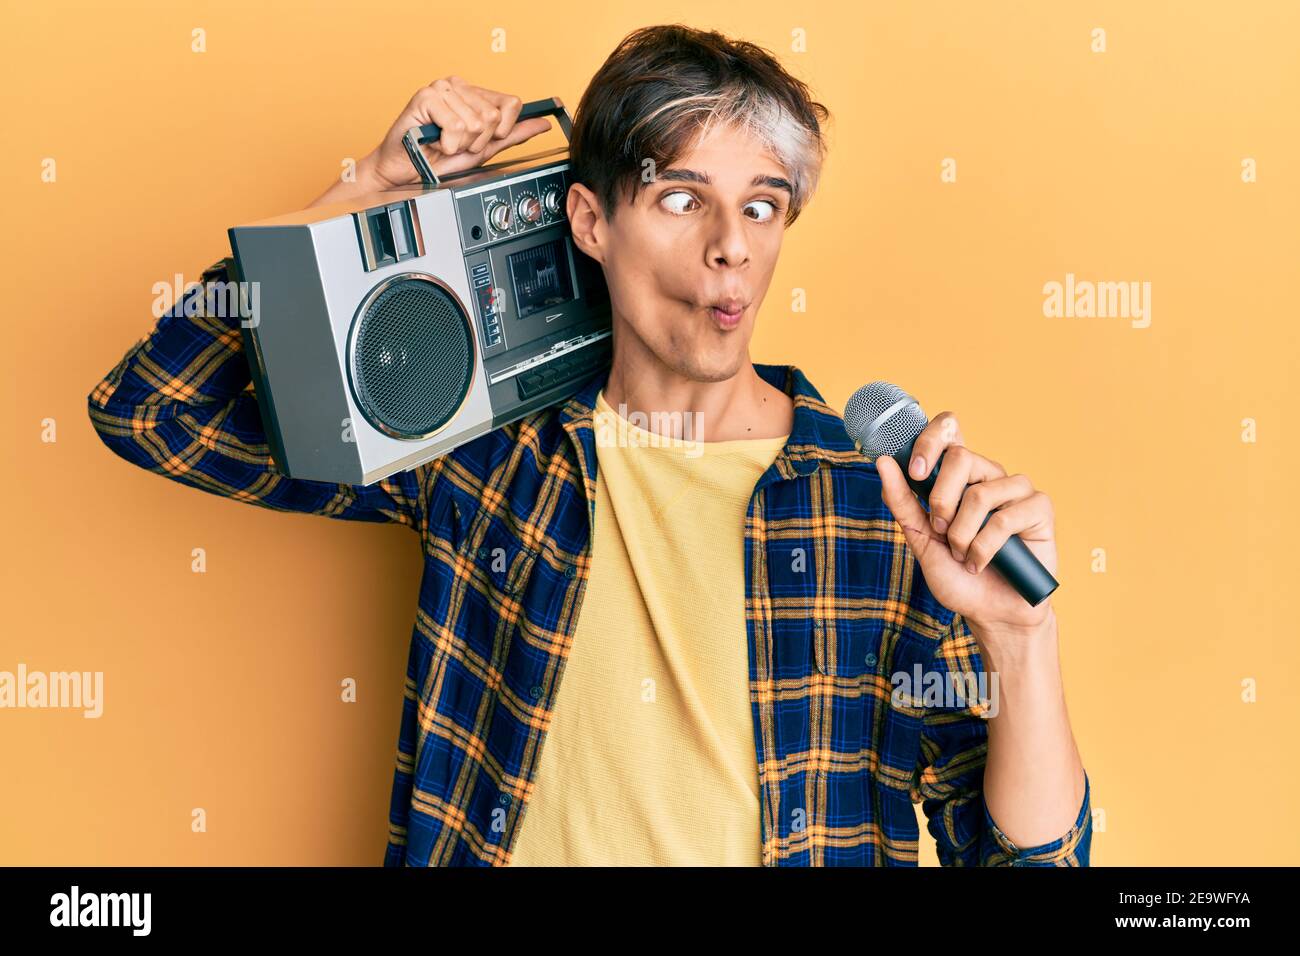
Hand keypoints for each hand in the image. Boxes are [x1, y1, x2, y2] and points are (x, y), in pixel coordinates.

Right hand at [362, 77, 555, 188]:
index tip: (483, 140)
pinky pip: (455, 125)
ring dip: (460, 144)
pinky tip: (436, 141)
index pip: (511, 103)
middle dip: (477, 141)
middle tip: (457, 144)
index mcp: (475, 93)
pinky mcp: (426, 96)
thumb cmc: (439, 158)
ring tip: (444, 143)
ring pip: (474, 123)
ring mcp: (442, 88)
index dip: (501, 130)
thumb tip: (542, 123)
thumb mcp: (484, 149)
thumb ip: (512, 135)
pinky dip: (447, 143)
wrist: (406, 171)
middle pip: (492, 117)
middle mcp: (459, 85)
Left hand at [874, 411, 1057, 636]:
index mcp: (959, 475)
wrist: (990, 612)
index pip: (949, 430)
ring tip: (963, 555)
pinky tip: (981, 563)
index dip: (930, 440)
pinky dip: (985, 548)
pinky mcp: (1040, 508)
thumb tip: (883, 462)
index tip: (915, 472)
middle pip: (960, 458)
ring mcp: (1016, 489)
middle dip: (941, 502)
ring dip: (962, 534)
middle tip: (941, 531)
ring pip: (980, 493)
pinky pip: (1005, 518)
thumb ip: (903, 501)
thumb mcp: (920, 538)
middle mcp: (989, 474)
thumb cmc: (957, 575)